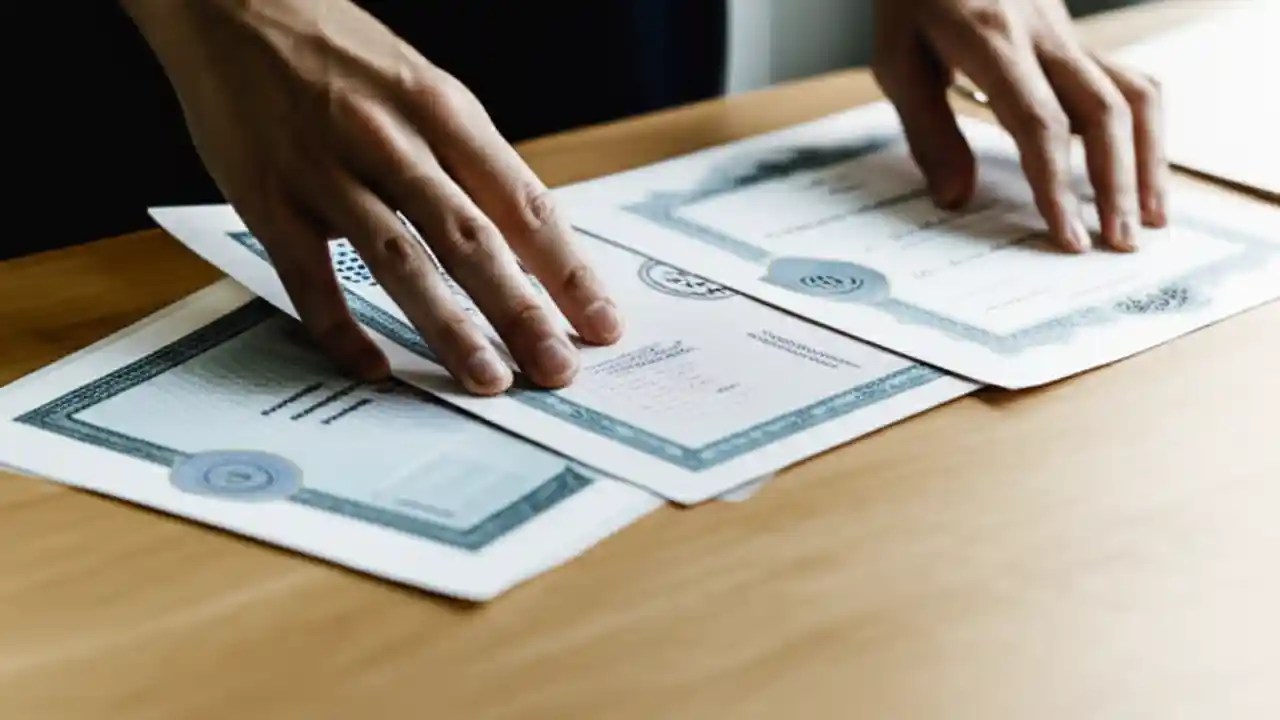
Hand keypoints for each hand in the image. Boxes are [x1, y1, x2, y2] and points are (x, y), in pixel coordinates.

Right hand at [122, 0, 622, 393]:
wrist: (230, 3)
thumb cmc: (343, 57)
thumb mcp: (424, 89)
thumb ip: (468, 164)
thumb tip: (527, 247)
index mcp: (444, 109)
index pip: (522, 202)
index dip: (567, 269)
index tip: (602, 321)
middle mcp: (391, 139)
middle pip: (470, 239)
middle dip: (521, 311)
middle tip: (558, 369)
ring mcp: (326, 172)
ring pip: (399, 260)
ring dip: (448, 327)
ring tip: (488, 381)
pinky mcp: (269, 201)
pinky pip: (310, 279)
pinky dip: (342, 329)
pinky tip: (375, 368)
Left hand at [872, 0, 1167, 251]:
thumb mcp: (898, 60)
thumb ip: (929, 130)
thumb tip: (956, 199)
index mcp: (992, 40)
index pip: (1040, 123)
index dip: (1058, 184)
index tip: (1068, 235)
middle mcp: (1044, 35)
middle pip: (1105, 111)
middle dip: (1119, 184)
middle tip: (1120, 241)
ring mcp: (1068, 34)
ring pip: (1134, 93)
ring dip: (1148, 158)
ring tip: (1149, 215)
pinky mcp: (1075, 38)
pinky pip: (1125, 81)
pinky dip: (1141, 131)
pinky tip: (1136, 169)